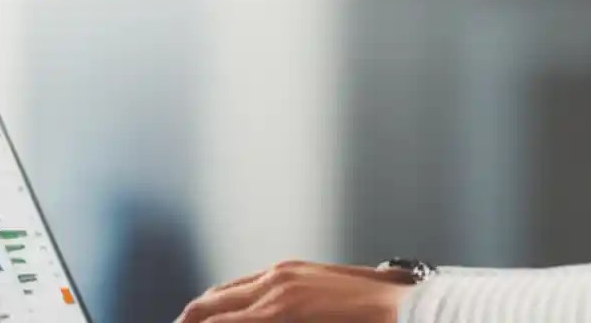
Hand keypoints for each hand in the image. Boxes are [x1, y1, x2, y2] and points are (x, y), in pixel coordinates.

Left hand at [175, 259, 415, 322]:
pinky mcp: (281, 311)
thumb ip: (301, 304)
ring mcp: (276, 293)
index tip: (196, 320)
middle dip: (191, 316)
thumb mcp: (327, 298)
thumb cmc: (373, 307)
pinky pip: (230, 320)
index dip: (209, 309)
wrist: (399, 305)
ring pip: (214, 307)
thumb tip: (294, 311)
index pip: (232, 290)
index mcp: (287, 274)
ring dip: (195, 319)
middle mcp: (276, 277)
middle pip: (215, 297)